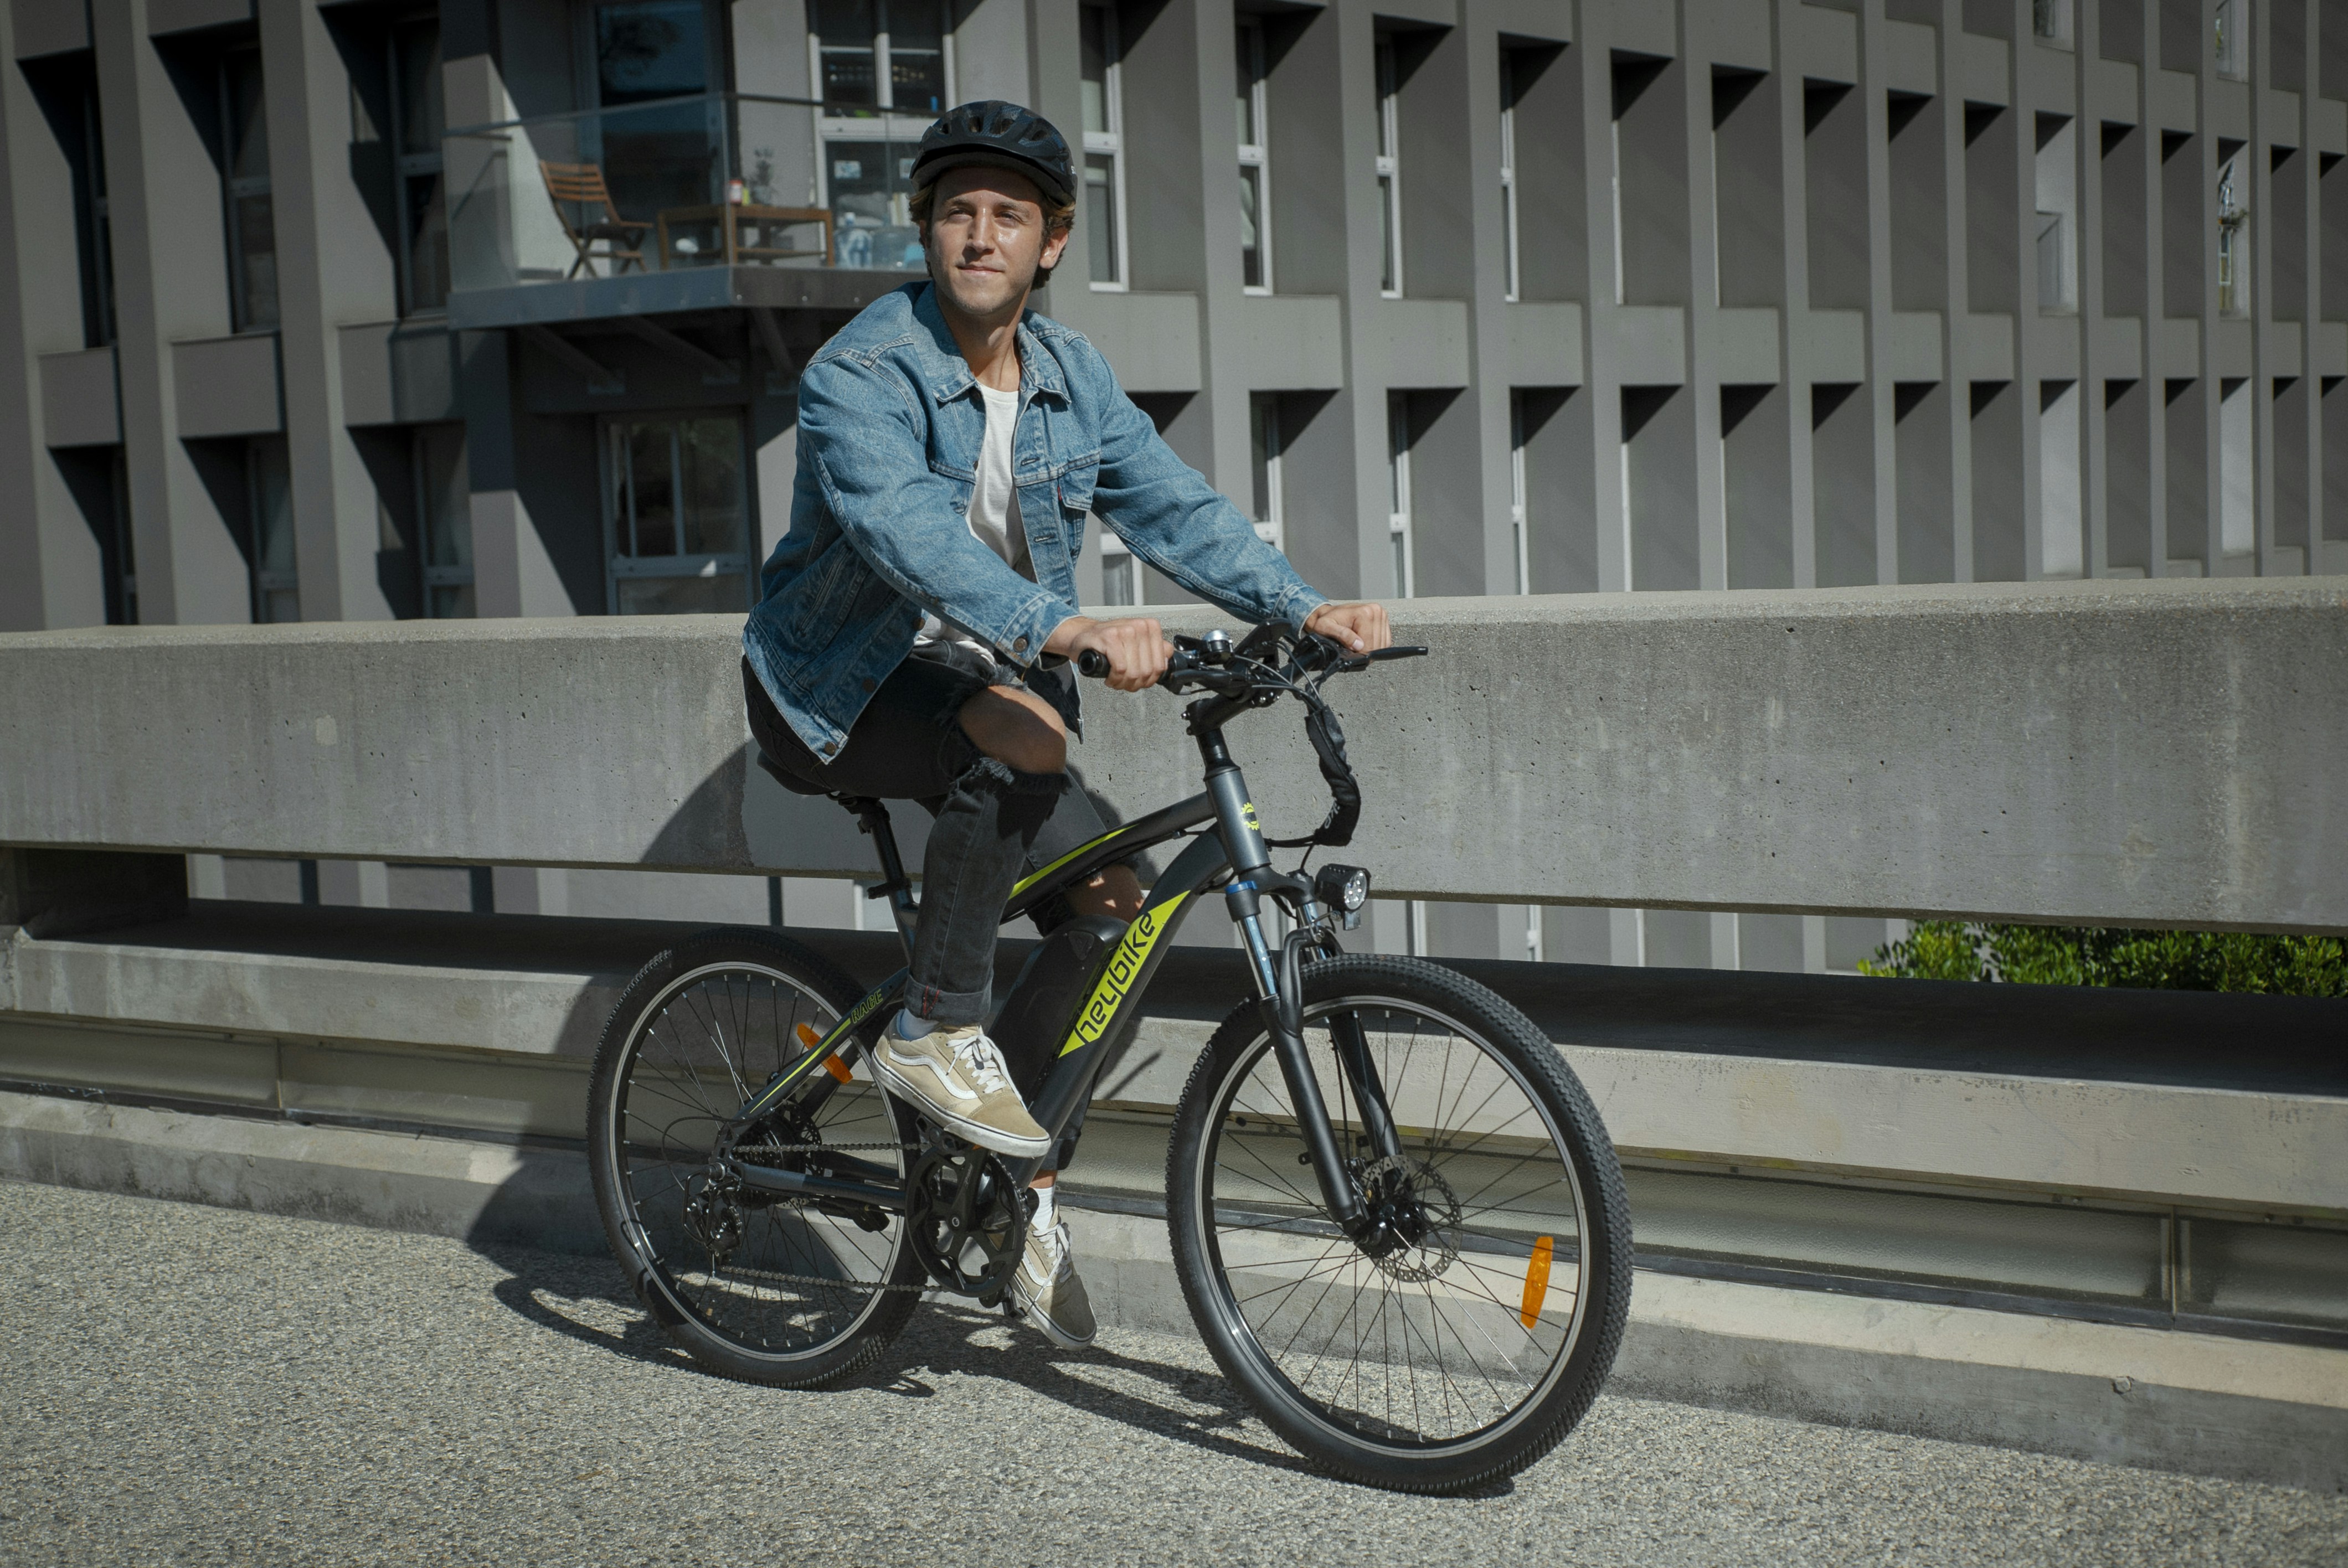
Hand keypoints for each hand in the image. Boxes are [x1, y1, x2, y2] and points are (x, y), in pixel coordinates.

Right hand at [1044, 614, 1169, 691]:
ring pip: (1134, 672)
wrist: (1083, 635)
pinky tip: (1109, 677)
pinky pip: (1120, 669)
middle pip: (1147, 671)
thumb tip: (1166, 660)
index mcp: (1150, 627)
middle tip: (1124, 683)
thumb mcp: (1136, 644)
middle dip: (1135, 684)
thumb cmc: (1109, 642)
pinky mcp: (1110, 638)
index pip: (1160, 665)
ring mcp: (1125, 630)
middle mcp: (1140, 626)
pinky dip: (1114, 679)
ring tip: (1116, 680)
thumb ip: (1154, 650)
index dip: (1149, 680)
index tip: (1138, 681)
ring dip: (1123, 683)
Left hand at [1303, 601, 1391, 654]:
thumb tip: (1358, 645)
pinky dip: (1374, 645)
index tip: (1349, 650)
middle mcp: (1376, 612)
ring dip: (1369, 648)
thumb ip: (1341, 635)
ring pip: (1382, 645)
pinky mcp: (1384, 622)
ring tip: (1355, 641)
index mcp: (1365, 612)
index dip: (1358, 653)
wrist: (1328, 614)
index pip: (1369, 644)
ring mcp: (1382, 616)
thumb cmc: (1326, 620)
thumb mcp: (1325, 627)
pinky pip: (1385, 642)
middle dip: (1363, 650)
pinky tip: (1363, 640)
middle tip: (1350, 645)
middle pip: (1376, 645)